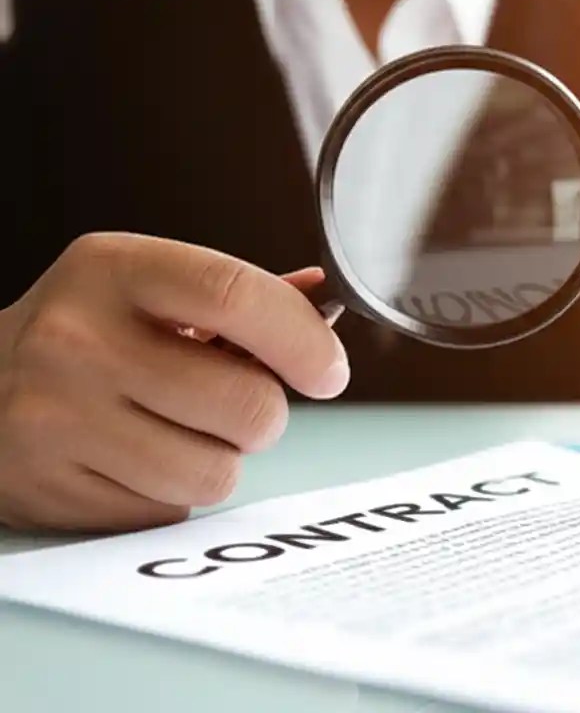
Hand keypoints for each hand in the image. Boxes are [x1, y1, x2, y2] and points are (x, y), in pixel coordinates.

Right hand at [0, 232, 347, 531]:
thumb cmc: (88, 333)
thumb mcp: (148, 288)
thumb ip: (239, 297)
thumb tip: (323, 300)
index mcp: (112, 270)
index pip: (236, 295)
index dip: (304, 341)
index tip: (328, 372)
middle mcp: (75, 340)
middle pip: (247, 403)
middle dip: (265, 414)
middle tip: (234, 404)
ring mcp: (55, 419)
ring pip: (216, 472)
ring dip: (220, 460)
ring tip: (178, 430)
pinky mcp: (50, 490)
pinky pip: (169, 510)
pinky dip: (171, 493)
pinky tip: (133, 459)